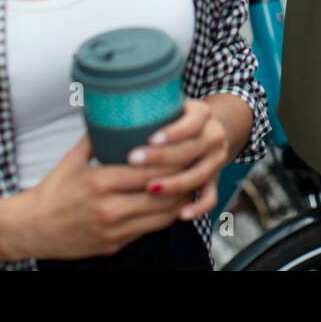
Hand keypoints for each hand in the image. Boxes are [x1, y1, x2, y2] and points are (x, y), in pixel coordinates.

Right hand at [13, 133, 193, 260]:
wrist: (29, 228)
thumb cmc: (52, 191)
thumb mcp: (72, 159)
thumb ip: (97, 136)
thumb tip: (116, 112)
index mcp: (100, 182)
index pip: (149, 169)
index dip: (172, 159)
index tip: (183, 147)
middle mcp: (109, 208)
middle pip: (163, 193)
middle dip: (182, 179)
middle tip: (193, 164)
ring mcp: (114, 230)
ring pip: (162, 215)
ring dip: (179, 199)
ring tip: (187, 183)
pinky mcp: (115, 245)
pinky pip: (149, 230)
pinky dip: (164, 216)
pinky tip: (170, 203)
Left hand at [123, 98, 229, 224]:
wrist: (203, 130)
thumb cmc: (173, 119)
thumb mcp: (165, 107)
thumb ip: (145, 108)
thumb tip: (105, 110)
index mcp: (201, 113)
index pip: (192, 121)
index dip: (173, 132)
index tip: (150, 139)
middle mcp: (213, 135)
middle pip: (192, 149)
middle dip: (163, 157)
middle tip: (134, 160)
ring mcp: (215, 159)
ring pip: (200, 174)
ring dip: (175, 183)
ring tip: (149, 188)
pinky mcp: (214, 180)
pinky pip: (210, 197)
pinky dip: (198, 206)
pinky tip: (181, 214)